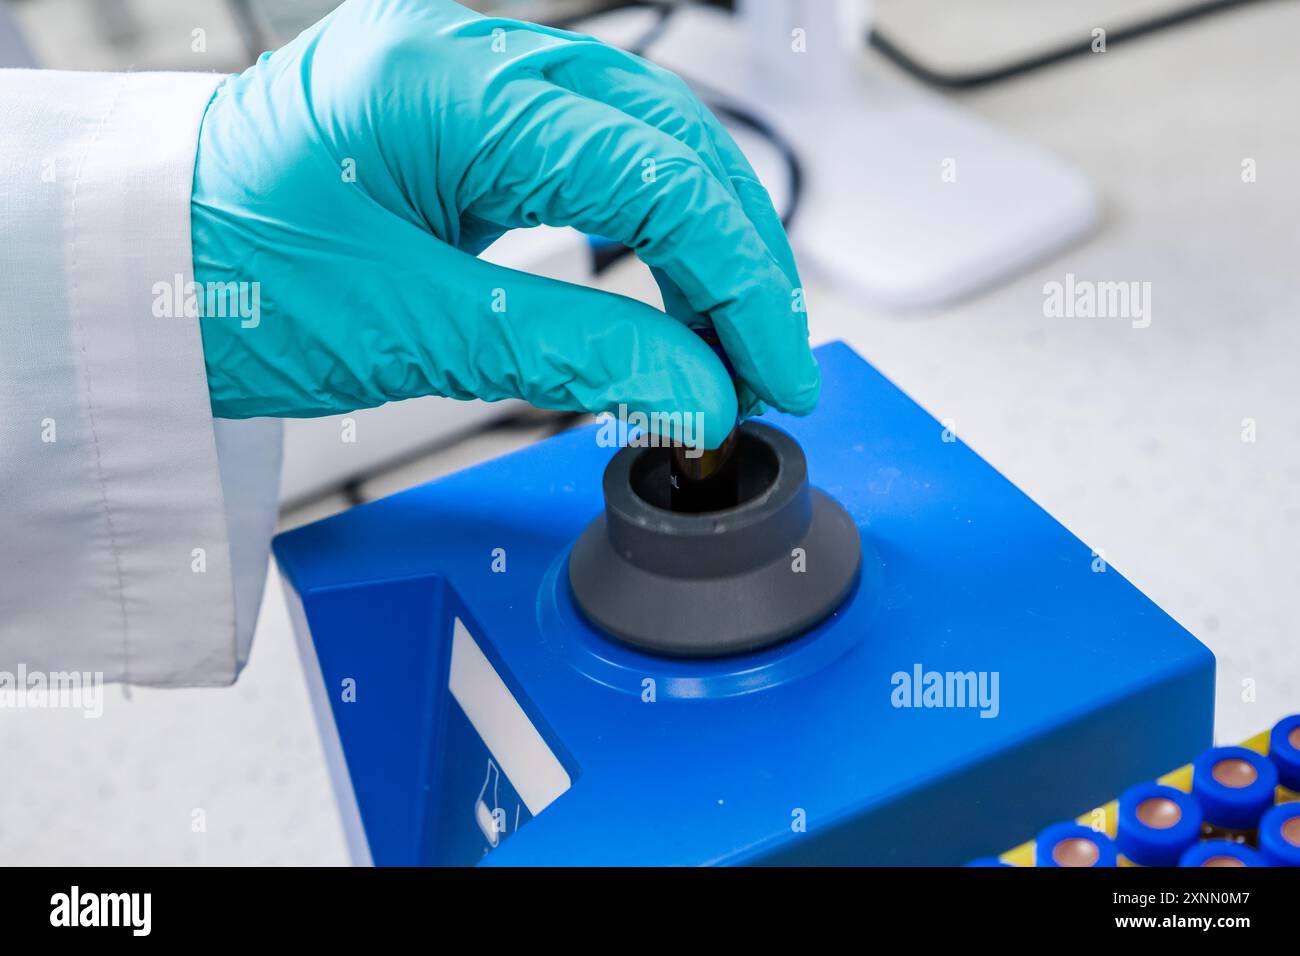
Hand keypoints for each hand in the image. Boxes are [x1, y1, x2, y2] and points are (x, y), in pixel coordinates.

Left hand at [192, 0, 818, 447]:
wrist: (129, 268)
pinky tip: (667, 289)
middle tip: (771, 364)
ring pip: (639, 147)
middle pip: (669, 142)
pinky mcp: (461, 125)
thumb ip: (577, 353)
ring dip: (700, 245)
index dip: (742, 282)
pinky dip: (641, 232)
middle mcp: (469, 55)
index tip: (777, 374)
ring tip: (730, 341)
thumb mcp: (410, 328)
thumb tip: (702, 395)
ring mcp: (466, 81)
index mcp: (450, 83)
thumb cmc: (219, 278)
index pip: (658, 173)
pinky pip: (586, 162)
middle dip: (739, 260)